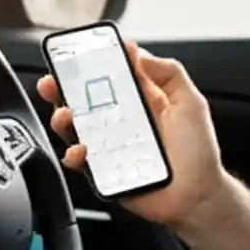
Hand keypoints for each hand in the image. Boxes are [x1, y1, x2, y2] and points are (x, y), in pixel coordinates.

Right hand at [36, 42, 228, 226]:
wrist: (197, 197)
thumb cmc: (197, 153)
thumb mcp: (190, 103)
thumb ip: (169, 73)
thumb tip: (138, 52)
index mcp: (138, 101)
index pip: (108, 75)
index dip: (90, 63)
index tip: (76, 53)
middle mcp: (120, 121)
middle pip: (81, 100)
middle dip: (61, 88)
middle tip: (52, 82)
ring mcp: (109, 146)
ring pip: (74, 128)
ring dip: (62, 118)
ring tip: (65, 115)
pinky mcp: (103, 171)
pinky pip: (79, 161)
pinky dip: (74, 154)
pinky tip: (82, 149)